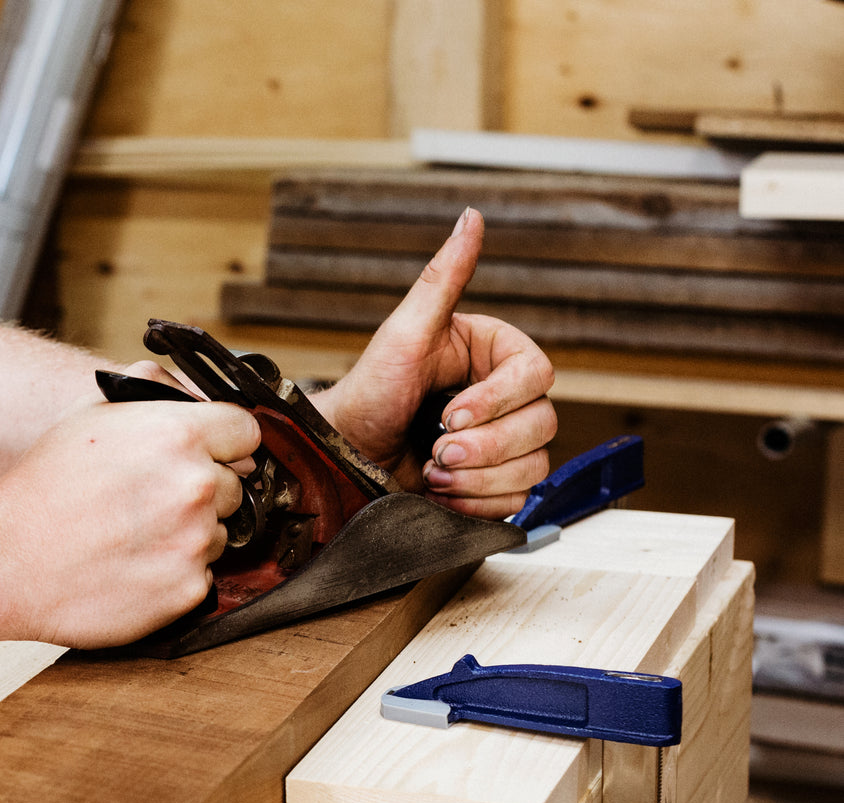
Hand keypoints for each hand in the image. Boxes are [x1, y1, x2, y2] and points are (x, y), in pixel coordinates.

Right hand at [0, 396, 259, 647]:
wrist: (4, 562)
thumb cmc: (41, 489)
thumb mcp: (90, 416)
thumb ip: (152, 394)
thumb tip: (193, 395)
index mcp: (177, 435)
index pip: (247, 432)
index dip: (224, 443)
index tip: (209, 454)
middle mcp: (195, 486)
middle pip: (233, 484)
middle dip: (201, 489)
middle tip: (150, 500)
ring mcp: (194, 542)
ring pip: (218, 531)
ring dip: (189, 533)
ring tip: (133, 535)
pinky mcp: (187, 590)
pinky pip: (201, 574)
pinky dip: (175, 572)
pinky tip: (132, 565)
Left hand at [311, 208, 556, 517]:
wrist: (341, 457)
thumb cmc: (367, 393)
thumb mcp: (403, 334)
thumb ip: (442, 279)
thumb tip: (469, 219)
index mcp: (493, 355)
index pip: (537, 376)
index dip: (496, 401)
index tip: (449, 414)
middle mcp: (503, 397)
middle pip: (542, 425)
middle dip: (483, 447)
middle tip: (435, 449)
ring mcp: (501, 442)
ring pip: (535, 466)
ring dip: (477, 478)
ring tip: (433, 470)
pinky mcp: (492, 482)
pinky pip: (517, 500)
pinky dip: (477, 502)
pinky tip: (442, 490)